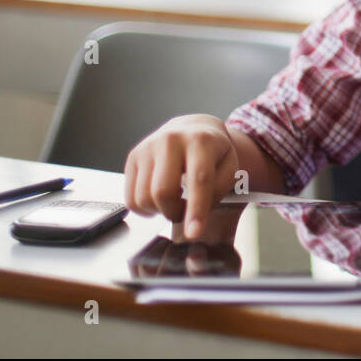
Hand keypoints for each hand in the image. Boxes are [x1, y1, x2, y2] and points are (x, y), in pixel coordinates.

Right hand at [124, 114, 239, 239]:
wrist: (194, 127)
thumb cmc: (214, 151)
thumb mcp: (230, 166)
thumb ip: (218, 190)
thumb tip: (196, 217)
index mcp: (201, 141)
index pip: (198, 180)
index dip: (196, 210)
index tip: (194, 233)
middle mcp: (171, 140)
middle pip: (163, 192)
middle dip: (174, 212)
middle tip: (183, 212)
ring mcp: (148, 147)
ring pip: (143, 197)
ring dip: (159, 210)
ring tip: (173, 202)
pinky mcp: (133, 156)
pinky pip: (130, 197)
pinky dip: (144, 208)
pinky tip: (158, 199)